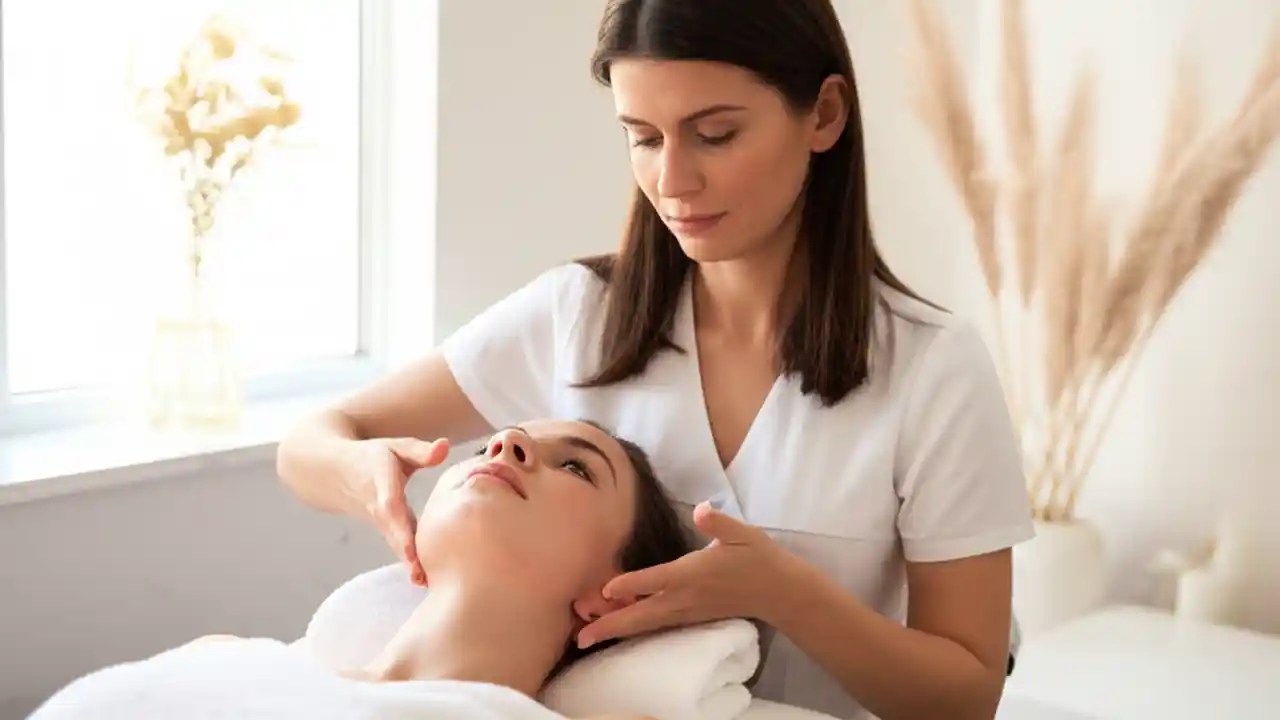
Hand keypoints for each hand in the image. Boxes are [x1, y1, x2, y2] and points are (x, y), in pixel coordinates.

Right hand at [347, 437, 449, 585]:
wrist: (334, 473)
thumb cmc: (372, 457)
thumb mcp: (395, 447)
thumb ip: (420, 451)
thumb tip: (445, 446)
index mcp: (382, 485)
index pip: (391, 509)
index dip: (400, 528)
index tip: (411, 550)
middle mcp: (378, 509)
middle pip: (392, 534)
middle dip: (407, 555)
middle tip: (422, 579)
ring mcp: (381, 523)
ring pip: (396, 545)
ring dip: (409, 564)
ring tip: (428, 584)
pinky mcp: (386, 530)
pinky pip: (399, 546)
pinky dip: (411, 561)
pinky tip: (428, 579)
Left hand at [575, 501, 795, 648]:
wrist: (779, 592)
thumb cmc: (758, 558)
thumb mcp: (742, 534)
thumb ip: (718, 522)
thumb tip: (702, 509)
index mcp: (692, 574)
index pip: (654, 581)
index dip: (629, 586)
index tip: (604, 591)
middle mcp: (685, 597)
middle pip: (641, 615)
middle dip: (610, 625)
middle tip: (580, 637)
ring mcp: (688, 611)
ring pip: (647, 625)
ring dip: (618, 631)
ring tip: (588, 637)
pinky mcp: (692, 618)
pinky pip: (658, 626)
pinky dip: (636, 629)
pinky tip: (620, 627)